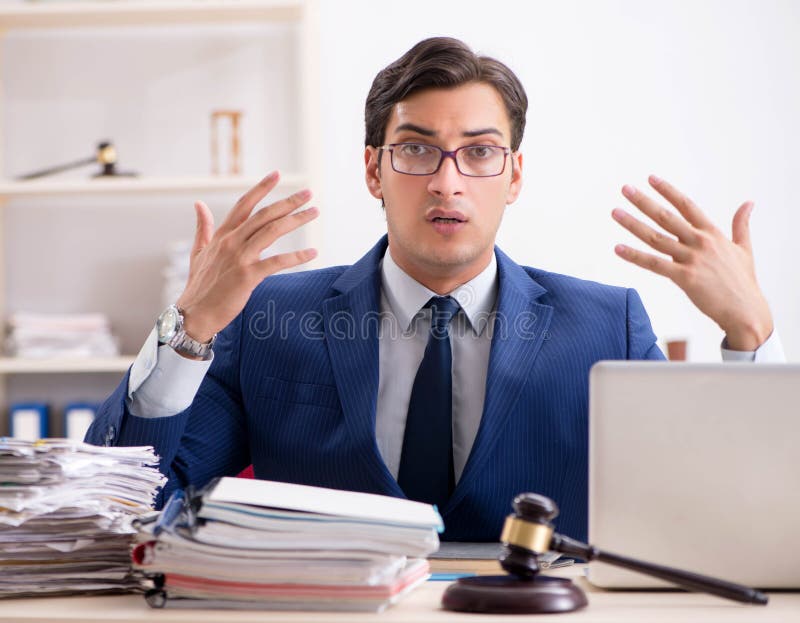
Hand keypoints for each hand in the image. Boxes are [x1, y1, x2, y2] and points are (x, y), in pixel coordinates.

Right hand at [176, 171, 317, 342]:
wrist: (195, 313)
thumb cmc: (199, 286)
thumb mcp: (198, 252)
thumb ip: (202, 227)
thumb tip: (198, 203)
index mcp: (222, 235)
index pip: (243, 205)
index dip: (260, 188)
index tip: (276, 174)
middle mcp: (231, 242)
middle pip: (264, 215)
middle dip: (288, 201)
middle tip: (308, 193)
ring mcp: (239, 258)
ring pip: (272, 231)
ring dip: (296, 220)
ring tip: (314, 212)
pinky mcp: (248, 276)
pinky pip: (276, 262)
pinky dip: (296, 256)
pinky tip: (312, 252)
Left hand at [612, 175, 772, 351]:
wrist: (746, 310)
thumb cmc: (743, 281)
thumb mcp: (744, 248)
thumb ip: (741, 224)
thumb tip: (749, 203)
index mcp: (712, 233)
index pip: (687, 205)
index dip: (668, 191)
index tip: (651, 179)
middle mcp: (700, 242)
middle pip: (666, 217)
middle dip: (644, 202)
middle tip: (625, 189)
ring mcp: (692, 259)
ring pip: (656, 237)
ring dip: (633, 224)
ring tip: (615, 212)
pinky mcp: (684, 278)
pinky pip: (654, 264)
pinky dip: (635, 256)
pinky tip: (618, 248)